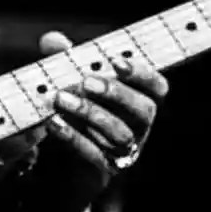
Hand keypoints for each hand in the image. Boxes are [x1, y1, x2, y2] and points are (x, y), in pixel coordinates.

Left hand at [39, 32, 168, 189]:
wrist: (55, 164)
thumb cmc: (72, 114)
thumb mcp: (69, 83)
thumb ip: (63, 61)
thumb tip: (52, 40)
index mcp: (138, 101)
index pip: (157, 87)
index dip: (143, 74)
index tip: (117, 61)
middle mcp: (138, 127)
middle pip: (144, 110)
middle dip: (117, 93)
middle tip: (87, 82)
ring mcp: (124, 152)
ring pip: (120, 133)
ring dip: (90, 113)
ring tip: (61, 99)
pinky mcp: (104, 171)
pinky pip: (95, 155)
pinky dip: (73, 137)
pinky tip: (53, 123)